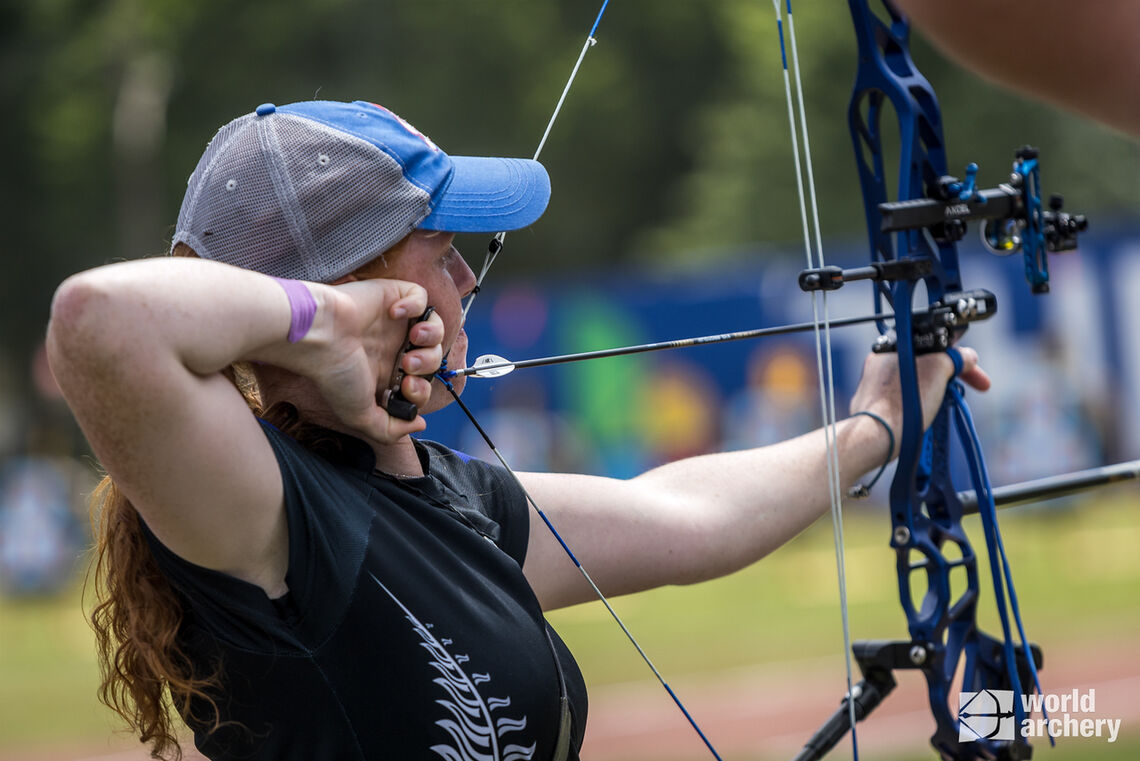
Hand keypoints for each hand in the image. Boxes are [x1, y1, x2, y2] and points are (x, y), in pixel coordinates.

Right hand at [300, 279, 444, 441]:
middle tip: (407, 364)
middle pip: (433, 358)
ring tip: (413, 340)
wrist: (318, 336)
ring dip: (432, 338)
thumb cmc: (333, 374)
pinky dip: (417, 305)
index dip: (423, 388)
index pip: (422, 383)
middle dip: (427, 365)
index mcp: (386, 374)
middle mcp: (392, 348)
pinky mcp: (392, 296)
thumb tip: (419, 424)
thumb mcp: (359, 415)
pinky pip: (421, 296)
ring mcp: (394, 322)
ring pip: (435, 329)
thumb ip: (390, 430)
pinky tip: (396, 313)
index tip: (406, 387)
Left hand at [849, 347, 989, 448]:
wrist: (875, 437)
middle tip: (977, 389)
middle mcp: (879, 364)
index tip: (977, 377)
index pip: (934, 347)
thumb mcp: (938, 368)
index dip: (961, 359)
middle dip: (951, 377)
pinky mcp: (872, 407)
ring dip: (936, 392)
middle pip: (926, 366)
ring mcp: (873, 386)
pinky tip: (924, 417)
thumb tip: (968, 356)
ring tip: (943, 407)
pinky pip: (902, 402)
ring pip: (916, 384)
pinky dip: (917, 406)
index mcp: (891, 348)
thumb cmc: (903, 401)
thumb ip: (955, 357)